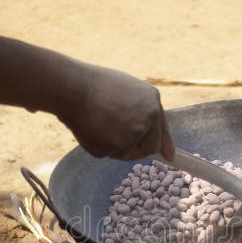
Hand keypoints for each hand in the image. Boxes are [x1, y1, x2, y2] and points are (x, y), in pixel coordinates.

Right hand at [53, 61, 174, 160]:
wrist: (72, 87)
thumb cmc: (92, 85)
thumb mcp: (125, 91)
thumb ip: (139, 110)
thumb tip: (143, 131)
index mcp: (152, 101)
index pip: (162, 129)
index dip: (164, 144)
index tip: (169, 157)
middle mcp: (149, 118)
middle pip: (149, 147)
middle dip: (135, 150)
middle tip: (114, 140)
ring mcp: (135, 133)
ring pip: (125, 152)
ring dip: (111, 146)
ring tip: (96, 123)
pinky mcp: (119, 145)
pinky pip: (108, 154)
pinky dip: (97, 147)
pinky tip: (89, 128)